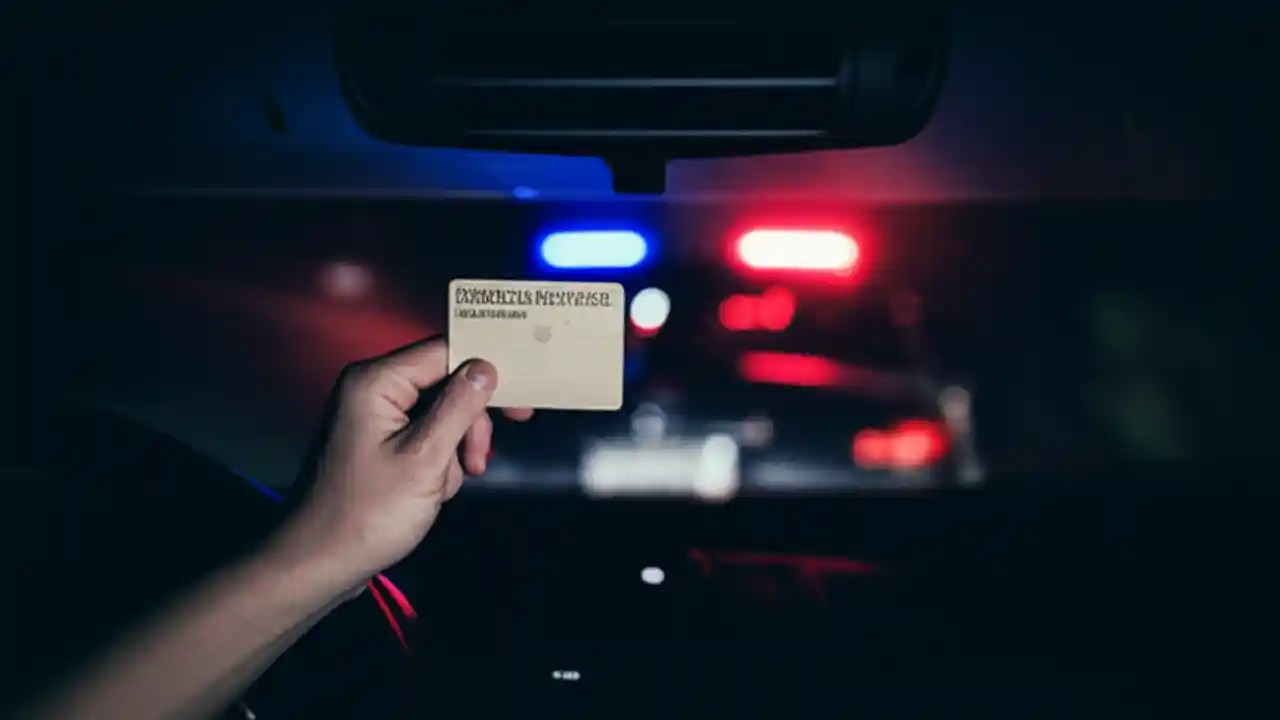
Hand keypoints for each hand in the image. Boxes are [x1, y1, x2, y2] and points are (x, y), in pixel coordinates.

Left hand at [272, 337, 531, 591]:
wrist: (318, 563)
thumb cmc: (367, 513)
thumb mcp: (425, 459)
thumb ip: (459, 407)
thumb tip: (486, 367)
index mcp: (376, 382)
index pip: (445, 351)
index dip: (486, 373)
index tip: (520, 404)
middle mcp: (371, 389)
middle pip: (445, 383)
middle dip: (468, 423)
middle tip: (479, 461)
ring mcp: (372, 416)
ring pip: (439, 413)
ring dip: (454, 449)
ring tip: (443, 487)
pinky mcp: (376, 442)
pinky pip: (423, 435)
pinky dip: (437, 461)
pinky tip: (431, 490)